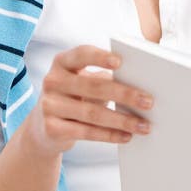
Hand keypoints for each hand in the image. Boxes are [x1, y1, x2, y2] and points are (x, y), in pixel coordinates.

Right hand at [24, 45, 153, 156]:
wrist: (42, 128)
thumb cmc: (73, 97)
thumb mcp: (81, 82)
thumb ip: (102, 78)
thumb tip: (139, 87)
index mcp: (62, 62)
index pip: (81, 54)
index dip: (100, 57)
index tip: (120, 62)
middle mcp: (52, 81)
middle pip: (93, 86)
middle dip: (125, 94)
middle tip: (148, 101)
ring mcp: (49, 106)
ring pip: (93, 113)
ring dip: (122, 120)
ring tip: (143, 125)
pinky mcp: (51, 129)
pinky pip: (86, 132)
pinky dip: (110, 135)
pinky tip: (127, 136)